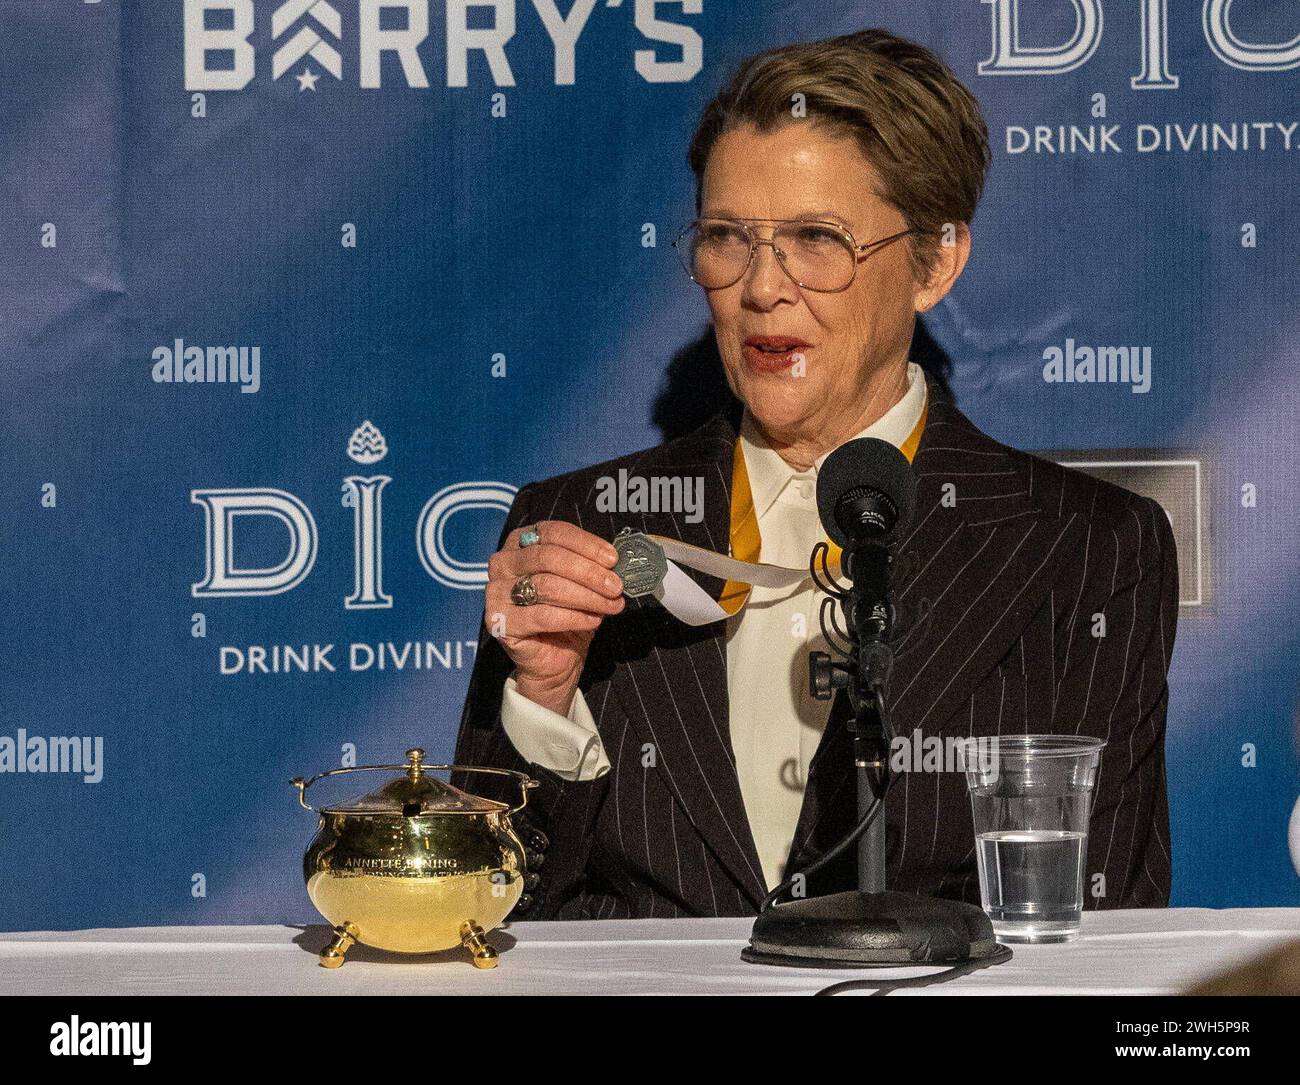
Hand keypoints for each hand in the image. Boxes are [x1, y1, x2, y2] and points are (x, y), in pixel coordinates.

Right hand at [486, 520, 624, 714]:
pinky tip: (593, 621)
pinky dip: (574, 617)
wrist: (555, 660)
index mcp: (520, 543)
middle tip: (616, 586)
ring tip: (611, 605)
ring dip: (587, 596)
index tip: (613, 559)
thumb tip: (613, 561)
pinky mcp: (499, 622)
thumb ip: (592, 566)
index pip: (553, 532)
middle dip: (589, 572)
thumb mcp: (582, 584)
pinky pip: (543, 616)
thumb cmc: (568, 615)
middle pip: (549, 557)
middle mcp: (503, 563)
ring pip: (547, 585)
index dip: (586, 544)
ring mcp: (496, 592)